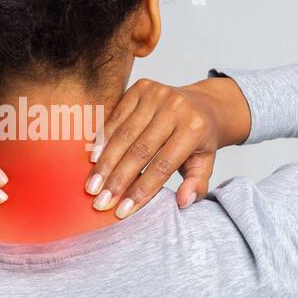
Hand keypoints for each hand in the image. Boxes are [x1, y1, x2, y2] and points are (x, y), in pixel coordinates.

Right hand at [86, 77, 249, 217]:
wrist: (203, 104)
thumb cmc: (199, 140)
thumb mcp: (205, 163)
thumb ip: (197, 185)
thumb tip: (183, 202)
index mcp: (194, 128)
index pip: (163, 165)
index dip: (141, 189)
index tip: (122, 210)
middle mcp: (176, 108)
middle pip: (140, 150)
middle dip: (118, 179)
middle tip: (100, 202)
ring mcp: (157, 94)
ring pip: (124, 135)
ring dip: (105, 163)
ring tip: (92, 186)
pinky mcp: (141, 87)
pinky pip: (116, 117)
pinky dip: (103, 139)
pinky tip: (93, 159)